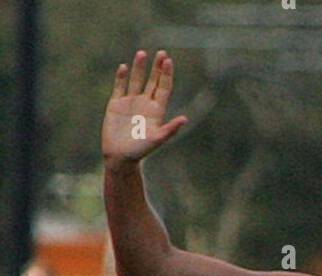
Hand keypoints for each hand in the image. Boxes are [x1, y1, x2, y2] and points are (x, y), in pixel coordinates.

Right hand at [102, 50, 187, 164]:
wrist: (120, 158)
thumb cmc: (140, 151)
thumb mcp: (157, 140)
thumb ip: (170, 129)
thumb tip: (185, 119)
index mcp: (156, 111)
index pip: (163, 88)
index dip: (166, 75)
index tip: (168, 61)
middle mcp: (145, 104)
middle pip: (153, 81)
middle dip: (157, 67)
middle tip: (162, 52)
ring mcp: (130, 102)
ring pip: (136, 80)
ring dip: (139, 67)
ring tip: (142, 53)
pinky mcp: (116, 104)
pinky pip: (119, 87)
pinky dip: (121, 77)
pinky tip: (124, 67)